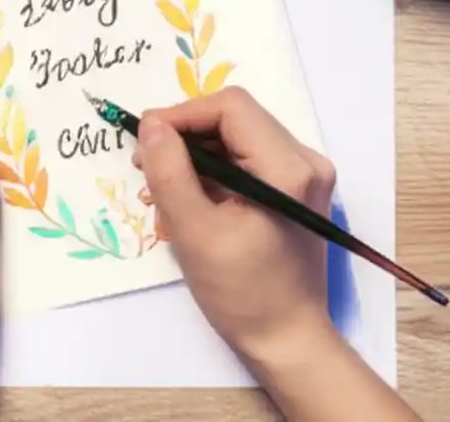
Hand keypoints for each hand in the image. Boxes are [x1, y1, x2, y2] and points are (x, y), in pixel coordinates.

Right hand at [136, 88, 419, 420]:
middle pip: (235, 120)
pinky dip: (214, 174)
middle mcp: (306, 161)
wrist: (287, 340)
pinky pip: (247, 162)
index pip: (230, 108)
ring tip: (162, 191)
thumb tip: (151, 126)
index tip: (143, 141)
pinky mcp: (295, 191)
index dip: (181, 115)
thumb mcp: (194, 232)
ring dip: (195, 157)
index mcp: (288, 167)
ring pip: (238, 139)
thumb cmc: (242, 292)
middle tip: (145, 167)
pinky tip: (188, 202)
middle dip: (185, 138)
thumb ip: (170, 172)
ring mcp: (304, 176)